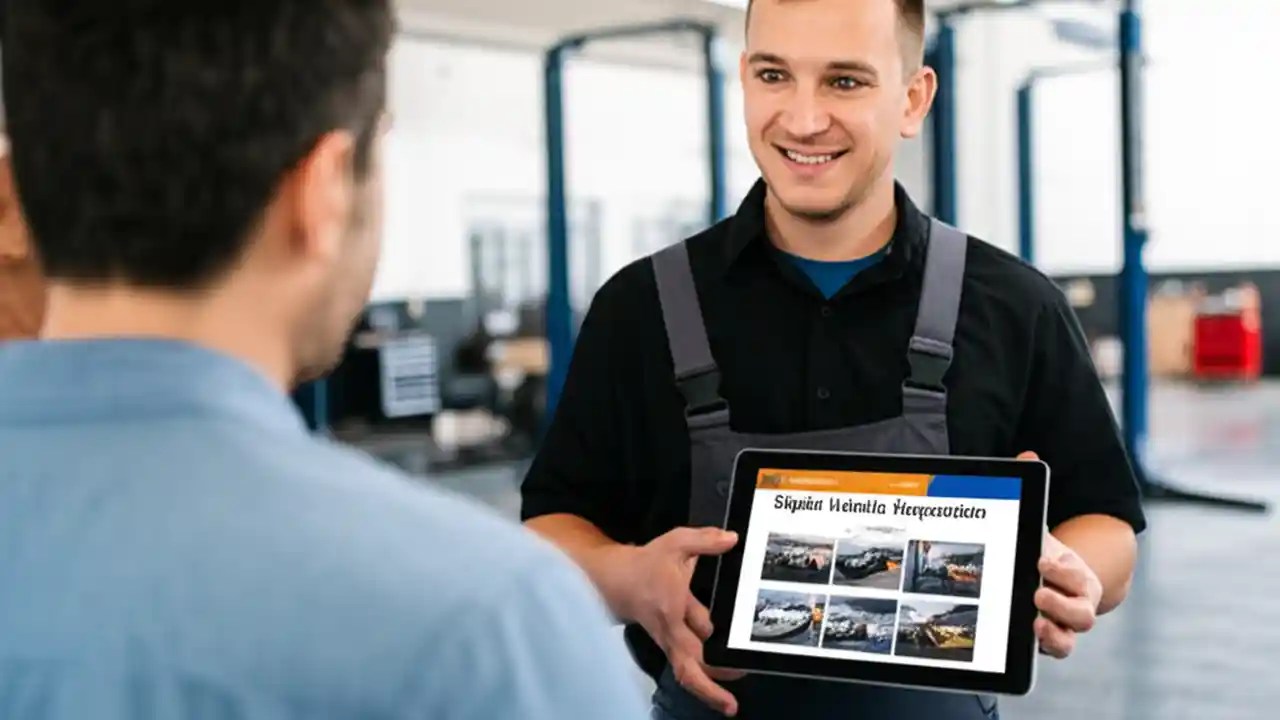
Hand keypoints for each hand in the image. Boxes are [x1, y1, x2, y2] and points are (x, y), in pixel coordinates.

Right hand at [607, 527, 745, 715]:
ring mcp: (668, 643)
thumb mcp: (675, 544)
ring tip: (729, 705)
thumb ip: (704, 540)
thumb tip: (732, 539)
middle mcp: (670, 631)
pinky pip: (685, 670)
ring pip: (686, 674)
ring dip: (707, 690)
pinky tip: (719, 688)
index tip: (741, 639)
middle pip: (688, 666)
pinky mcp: (669, 647)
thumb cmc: (646, 564)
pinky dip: (701, 682)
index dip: (715, 631)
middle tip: (735, 692)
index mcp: (672, 607)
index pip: (698, 625)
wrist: (615, 581)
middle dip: (712, 682)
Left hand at [1016, 452, 1103, 658]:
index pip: (1079, 577)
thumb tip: (1028, 455)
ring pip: (1071, 637)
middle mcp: (1075, 601)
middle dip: (1062, 604)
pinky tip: (1031, 636)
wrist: (1045, 577)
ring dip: (1056, 633)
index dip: (1065, 571)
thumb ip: (1033, 491)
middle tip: (1037, 592)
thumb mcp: (1035, 524)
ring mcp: (1061, 623)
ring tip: (1033, 621)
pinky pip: (1057, 650)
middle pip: (1083, 614)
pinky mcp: (1046, 638)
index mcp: (1076, 573)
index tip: (1041, 560)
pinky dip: (1050, 646)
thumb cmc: (1041, 548)